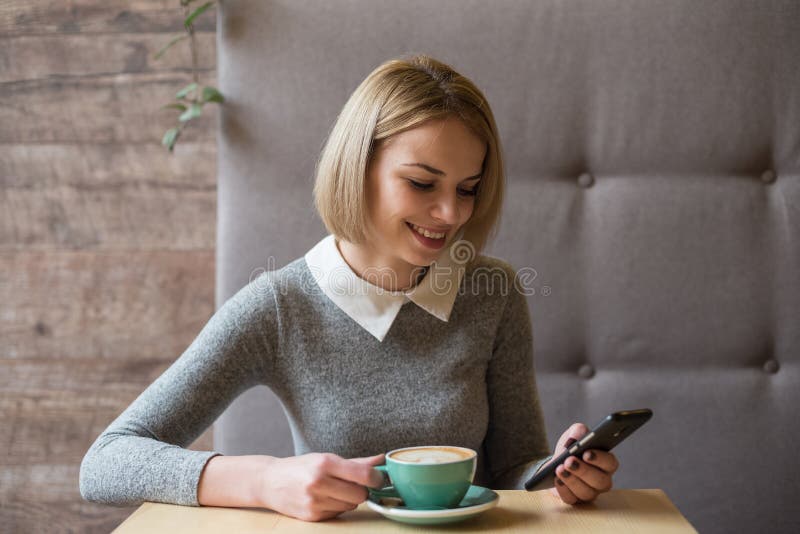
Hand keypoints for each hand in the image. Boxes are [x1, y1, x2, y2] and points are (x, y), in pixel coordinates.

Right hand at [259, 452, 385, 521]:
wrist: (269, 482)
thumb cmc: (301, 467)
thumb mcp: (326, 458)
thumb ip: (356, 462)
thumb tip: (382, 459)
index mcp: (324, 463)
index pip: (363, 475)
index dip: (376, 478)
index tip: (377, 479)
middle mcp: (319, 482)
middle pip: (360, 494)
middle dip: (361, 490)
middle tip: (353, 484)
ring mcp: (314, 501)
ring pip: (351, 506)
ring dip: (348, 499)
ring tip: (334, 490)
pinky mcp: (311, 516)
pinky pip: (338, 514)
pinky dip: (336, 507)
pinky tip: (324, 499)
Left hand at [547, 423, 618, 504]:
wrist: (555, 462)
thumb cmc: (570, 449)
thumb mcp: (573, 435)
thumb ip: (578, 431)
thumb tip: (575, 438)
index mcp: (606, 463)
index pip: (610, 463)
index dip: (600, 459)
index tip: (586, 453)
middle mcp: (602, 480)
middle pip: (599, 480)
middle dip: (583, 470)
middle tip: (569, 460)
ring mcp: (590, 492)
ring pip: (586, 492)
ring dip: (572, 480)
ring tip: (559, 469)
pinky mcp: (575, 500)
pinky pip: (572, 499)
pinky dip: (563, 490)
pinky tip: (556, 480)